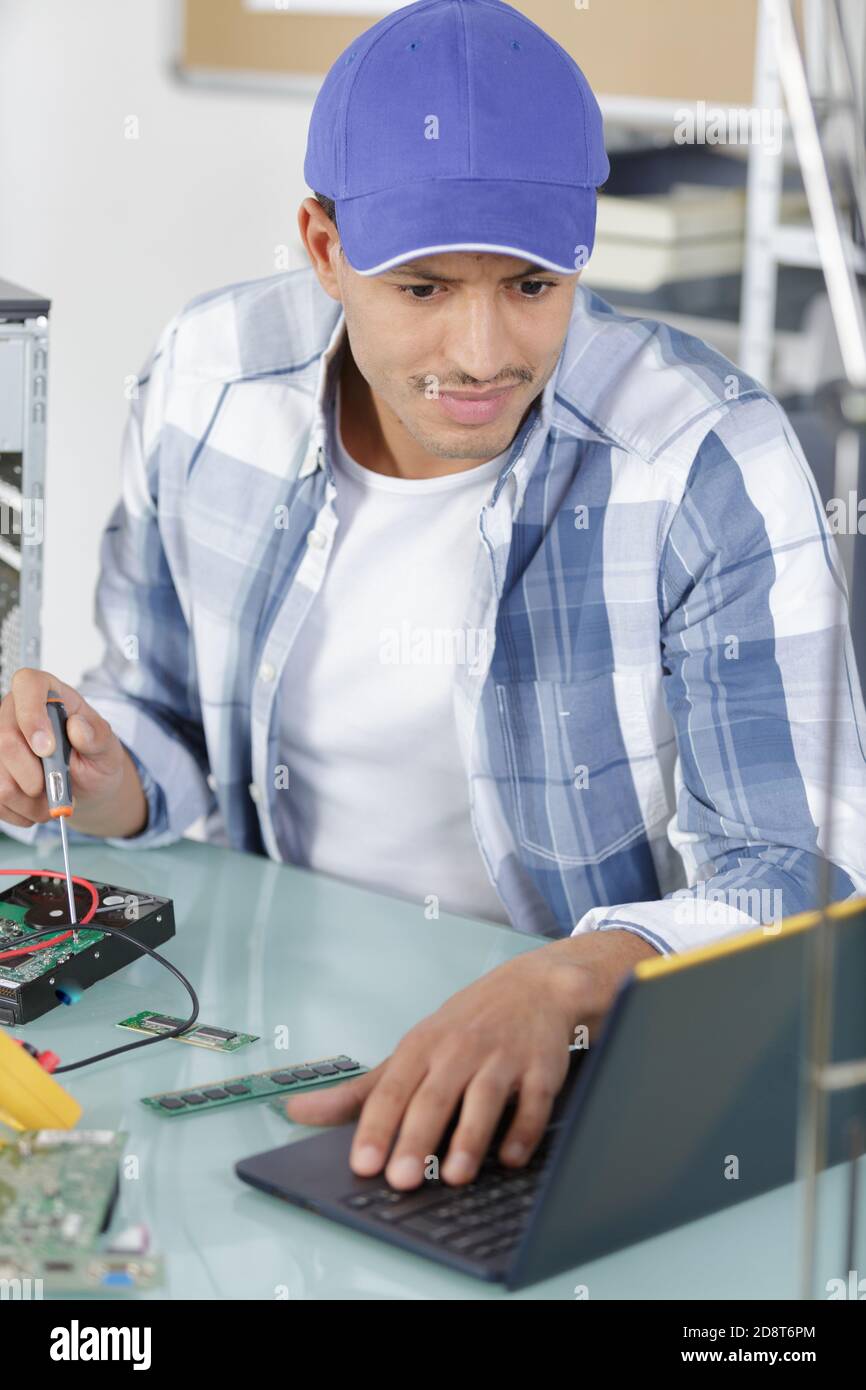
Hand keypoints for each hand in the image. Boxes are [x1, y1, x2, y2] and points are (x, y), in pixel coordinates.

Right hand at [0, 667, 146, 836]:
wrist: (86, 784)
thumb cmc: (94, 757)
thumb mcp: (108, 748)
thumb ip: (97, 737)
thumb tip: (78, 727)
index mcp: (48, 693)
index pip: (27, 683)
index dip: (31, 715)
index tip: (46, 749)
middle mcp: (16, 711)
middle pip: (5, 739)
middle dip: (32, 775)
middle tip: (54, 789)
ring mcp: (0, 740)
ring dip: (27, 800)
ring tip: (50, 803)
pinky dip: (18, 811)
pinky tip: (35, 808)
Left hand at [284, 929, 658, 1188]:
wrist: (537, 986)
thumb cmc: (467, 1026)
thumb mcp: (411, 1050)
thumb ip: (359, 1091)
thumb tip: (297, 1113)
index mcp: (423, 1047)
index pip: (392, 1090)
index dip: (377, 1127)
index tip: (363, 1164)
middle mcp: (460, 1050)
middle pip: (434, 1097)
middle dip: (417, 1138)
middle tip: (401, 1179)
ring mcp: (503, 1058)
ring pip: (484, 1099)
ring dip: (470, 1137)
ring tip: (455, 1176)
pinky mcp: (542, 1069)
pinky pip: (535, 1103)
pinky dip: (524, 1131)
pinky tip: (511, 1157)